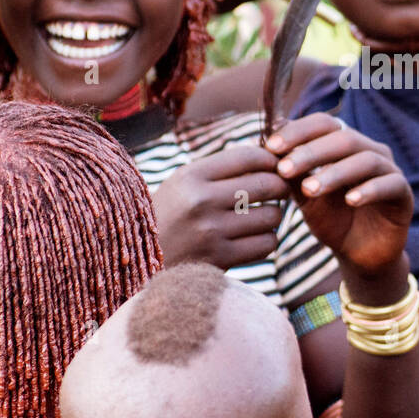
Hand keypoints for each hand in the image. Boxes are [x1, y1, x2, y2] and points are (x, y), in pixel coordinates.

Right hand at [150, 145, 289, 268]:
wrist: (138, 261)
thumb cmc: (169, 216)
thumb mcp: (183, 184)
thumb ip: (221, 171)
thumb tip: (269, 158)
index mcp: (191, 176)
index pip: (249, 156)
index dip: (270, 160)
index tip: (274, 166)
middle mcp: (201, 200)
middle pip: (268, 184)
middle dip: (280, 187)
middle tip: (279, 191)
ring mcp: (211, 231)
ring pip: (271, 215)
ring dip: (272, 217)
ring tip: (261, 217)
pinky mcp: (219, 259)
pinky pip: (266, 243)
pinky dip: (266, 240)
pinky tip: (253, 238)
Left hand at [266, 114, 411, 282]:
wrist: (358, 255)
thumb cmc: (332, 219)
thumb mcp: (305, 197)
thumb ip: (292, 173)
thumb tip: (265, 147)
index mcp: (346, 144)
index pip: (324, 124)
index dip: (298, 131)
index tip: (271, 147)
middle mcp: (371, 151)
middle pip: (344, 138)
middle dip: (312, 152)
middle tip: (284, 168)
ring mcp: (390, 170)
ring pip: (366, 160)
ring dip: (335, 172)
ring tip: (310, 189)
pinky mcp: (404, 195)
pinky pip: (390, 185)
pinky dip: (369, 190)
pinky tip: (350, 200)